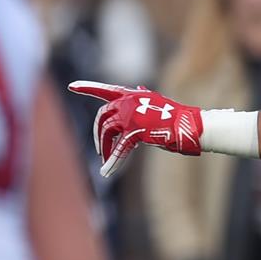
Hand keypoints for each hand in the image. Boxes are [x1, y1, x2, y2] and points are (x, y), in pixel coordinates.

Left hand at [67, 81, 204, 178]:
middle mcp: (128, 101)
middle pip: (102, 116)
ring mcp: (130, 115)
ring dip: (104, 147)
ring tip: (104, 160)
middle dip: (98, 134)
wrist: (189, 126)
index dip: (87, 87)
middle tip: (99, 149)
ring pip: (106, 130)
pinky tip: (107, 172)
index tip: (71, 86)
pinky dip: (113, 162)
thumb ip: (142, 98)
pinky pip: (119, 148)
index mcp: (132, 94)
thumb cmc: (177, 117)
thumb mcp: (157, 103)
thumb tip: (138, 88)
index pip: (105, 89)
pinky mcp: (135, 131)